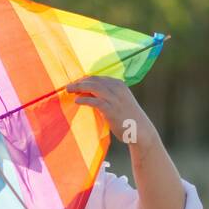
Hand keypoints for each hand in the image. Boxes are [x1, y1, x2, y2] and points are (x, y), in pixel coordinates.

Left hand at [68, 76, 184, 208]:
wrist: (140, 131)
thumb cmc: (128, 118)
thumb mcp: (120, 102)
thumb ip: (108, 96)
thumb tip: (90, 95)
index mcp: (119, 85)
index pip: (98, 78)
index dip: (85, 79)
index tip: (76, 83)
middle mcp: (117, 89)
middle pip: (93, 80)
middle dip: (79, 82)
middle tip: (68, 87)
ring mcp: (114, 98)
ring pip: (92, 87)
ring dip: (79, 88)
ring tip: (69, 91)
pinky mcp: (111, 109)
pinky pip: (94, 100)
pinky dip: (84, 99)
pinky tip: (77, 101)